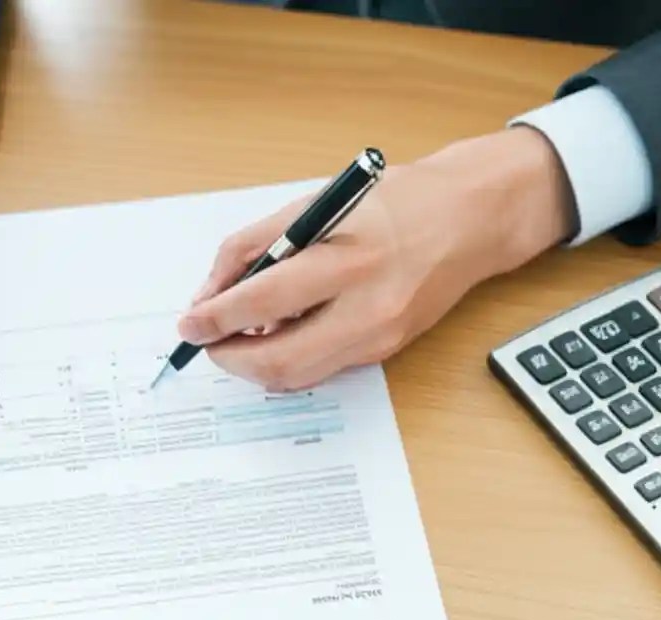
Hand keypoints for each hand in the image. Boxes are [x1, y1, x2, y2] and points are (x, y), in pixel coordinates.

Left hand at [178, 127, 574, 390]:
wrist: (471, 219)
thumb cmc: (395, 201)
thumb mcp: (316, 203)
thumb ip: (257, 244)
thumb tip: (213, 291)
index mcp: (347, 260)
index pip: (261, 303)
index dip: (215, 318)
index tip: (189, 323)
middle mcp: (368, 309)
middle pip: (278, 362)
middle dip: (230, 359)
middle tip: (208, 341)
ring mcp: (380, 338)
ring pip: (298, 376)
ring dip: (257, 364)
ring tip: (240, 335)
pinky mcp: (386, 351)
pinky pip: (323, 367)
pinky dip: (290, 357)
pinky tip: (280, 331)